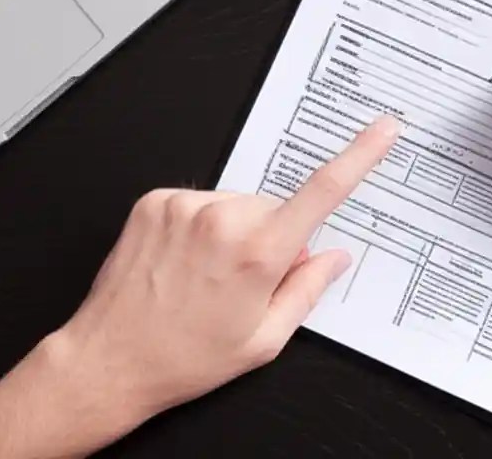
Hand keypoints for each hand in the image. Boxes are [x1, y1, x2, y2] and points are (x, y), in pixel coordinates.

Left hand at [47, 117, 399, 437]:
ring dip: (233, 231)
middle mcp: (222, 220)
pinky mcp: (155, 202)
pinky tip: (184, 263)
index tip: (383, 130)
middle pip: (274, 209)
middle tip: (244, 283)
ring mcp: (185, 207)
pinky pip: (199, 203)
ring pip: (235, 205)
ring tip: (205, 278)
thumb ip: (307, 290)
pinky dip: (200, 227)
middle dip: (272, 237)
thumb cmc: (183, 358)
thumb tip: (333, 259)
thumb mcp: (264, 340)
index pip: (324, 192)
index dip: (360, 156)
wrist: (109, 361)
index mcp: (258, 254)